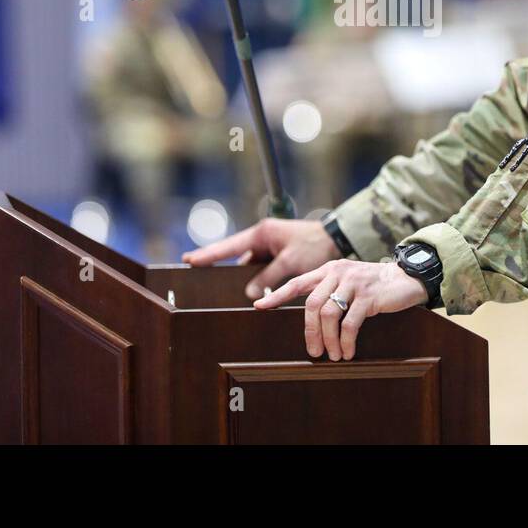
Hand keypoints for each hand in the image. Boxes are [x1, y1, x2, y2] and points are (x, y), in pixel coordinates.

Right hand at [181, 218, 338, 298]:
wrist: (338, 239)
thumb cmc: (316, 245)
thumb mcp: (291, 263)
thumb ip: (269, 277)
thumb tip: (249, 294)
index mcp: (262, 233)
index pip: (228, 246)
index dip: (208, 254)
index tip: (188, 260)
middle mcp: (263, 238)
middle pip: (235, 256)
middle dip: (218, 265)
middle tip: (195, 271)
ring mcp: (270, 246)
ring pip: (249, 265)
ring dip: (243, 277)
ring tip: (223, 289)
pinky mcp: (278, 254)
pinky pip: (261, 268)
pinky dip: (258, 279)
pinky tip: (253, 292)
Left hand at [252, 259, 427, 360]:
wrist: (405, 278)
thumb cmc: (373, 285)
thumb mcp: (348, 282)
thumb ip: (329, 291)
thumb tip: (312, 318)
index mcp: (328, 270)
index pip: (297, 282)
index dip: (277, 295)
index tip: (260, 306)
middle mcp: (337, 273)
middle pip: (312, 304)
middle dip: (310, 332)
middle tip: (314, 352)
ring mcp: (353, 282)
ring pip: (329, 314)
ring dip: (329, 340)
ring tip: (334, 355)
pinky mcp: (368, 295)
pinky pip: (350, 322)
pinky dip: (346, 340)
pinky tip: (349, 351)